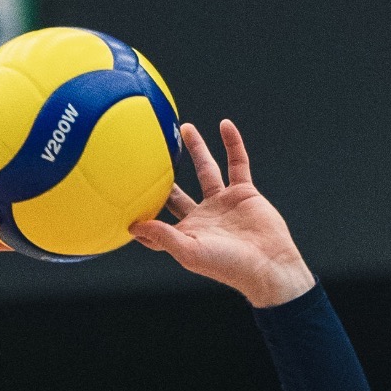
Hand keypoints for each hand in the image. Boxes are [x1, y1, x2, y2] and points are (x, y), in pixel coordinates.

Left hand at [129, 120, 313, 307]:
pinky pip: (238, 162)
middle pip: (178, 191)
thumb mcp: (189, 251)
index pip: (159, 220)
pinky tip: (225, 125)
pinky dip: (233, 144)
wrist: (268, 264)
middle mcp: (203, 215)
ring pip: (207, 169)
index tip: (122, 199)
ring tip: (184, 128)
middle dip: (164, 177)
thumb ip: (163, 236)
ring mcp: (223, 202)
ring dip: (197, 148)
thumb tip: (134, 226)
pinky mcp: (244, 192)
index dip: (143, 213)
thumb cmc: (228, 265)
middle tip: (149, 156)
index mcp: (187, 231)